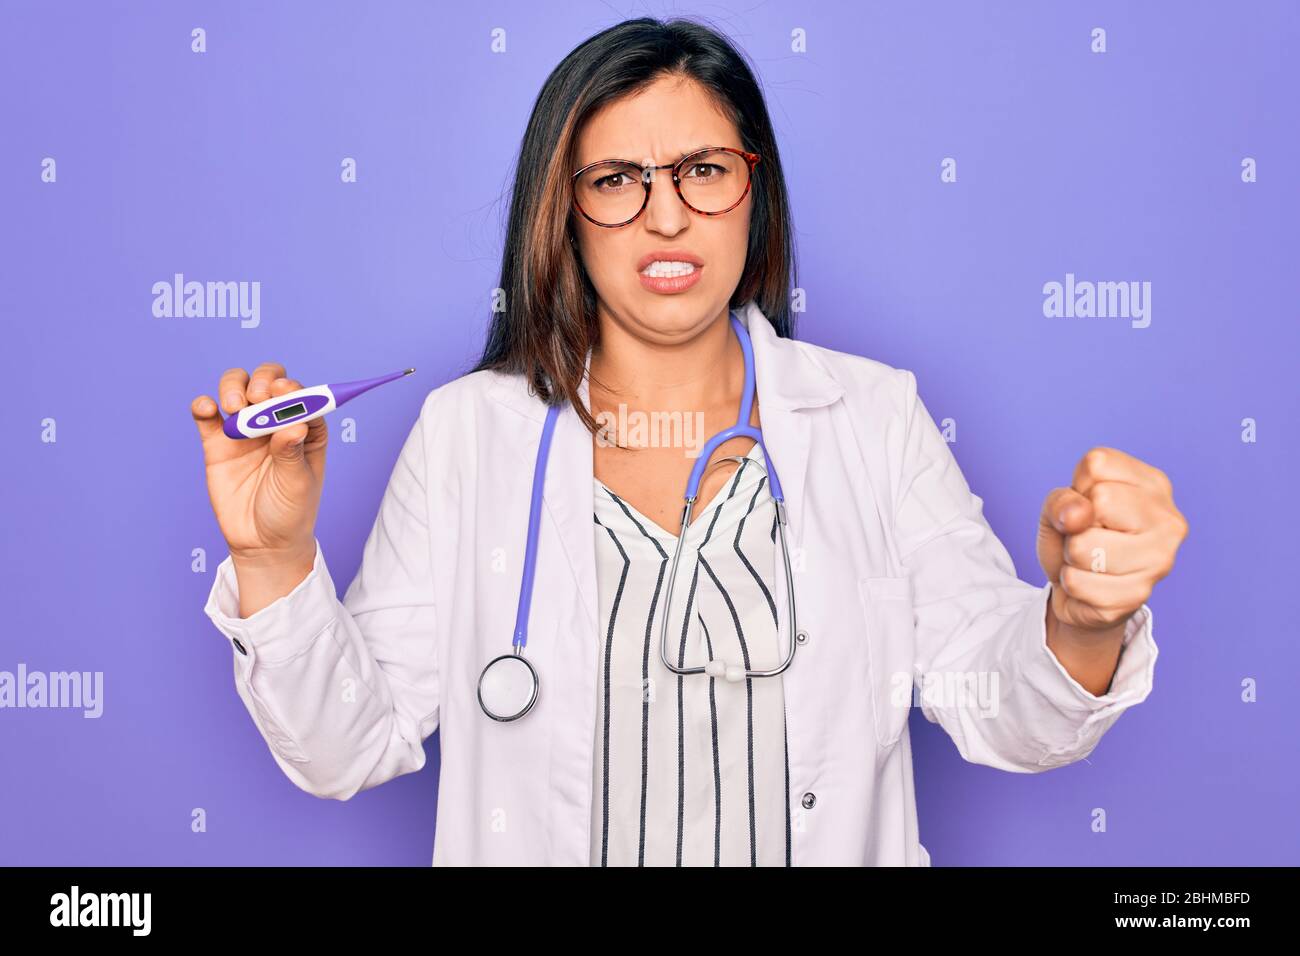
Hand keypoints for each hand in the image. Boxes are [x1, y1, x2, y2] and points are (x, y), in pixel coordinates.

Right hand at [190, 362, 327, 563]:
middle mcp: (276, 421)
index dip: (293, 389)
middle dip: (262, 381)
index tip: (283, 393)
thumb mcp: (298, 484)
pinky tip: (207, 409)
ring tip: (235, 409)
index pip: (303, 396)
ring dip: (234, 387)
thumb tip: (294, 424)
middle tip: (257, 399)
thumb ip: (292, 453)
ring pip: (237, 388)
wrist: (262, 542)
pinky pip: (207, 415)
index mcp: (306, 428)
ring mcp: (246, 429)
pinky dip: (203, 404)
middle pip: (268, 382)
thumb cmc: (290, 511)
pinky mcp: (217, 442)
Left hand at [1037, 446, 1187, 630]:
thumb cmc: (1073, 538)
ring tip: (1087, 560)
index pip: (1097, 464)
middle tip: (1088, 535)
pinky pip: (1077, 582)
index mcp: (1154, 485)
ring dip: (1070, 556)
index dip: (1076, 487)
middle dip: (1076, 521)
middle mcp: (1168, 521)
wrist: (1078, 592)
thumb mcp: (1058, 507)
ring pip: (1083, 547)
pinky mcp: (1138, 595)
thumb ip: (1061, 500)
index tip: (1087, 505)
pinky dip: (1071, 584)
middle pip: (1100, 500)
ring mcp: (1159, 561)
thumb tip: (1079, 514)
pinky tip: (1090, 583)